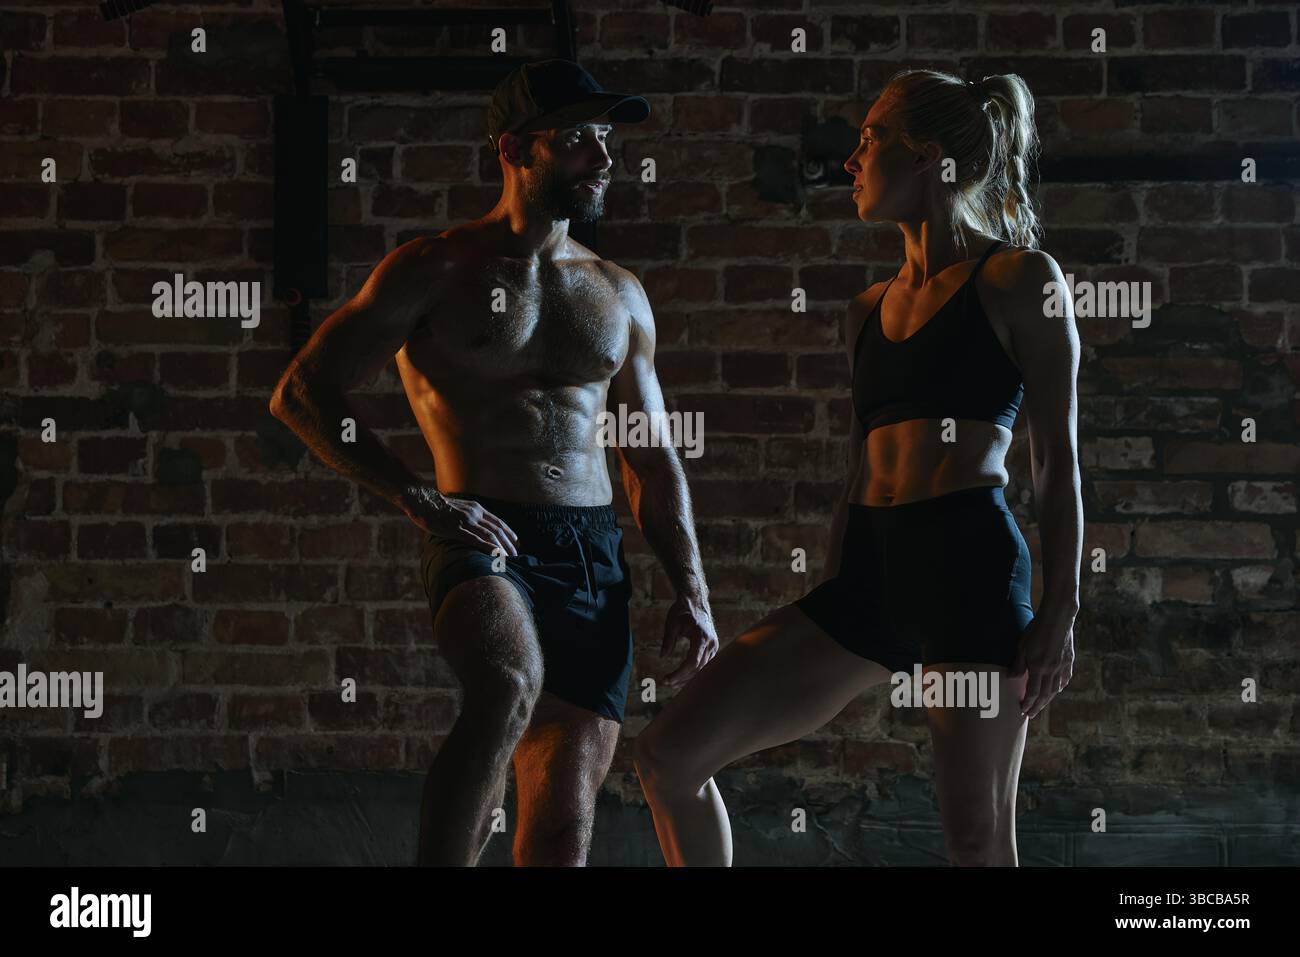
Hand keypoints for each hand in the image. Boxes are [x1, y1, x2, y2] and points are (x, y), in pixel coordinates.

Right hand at [401, 486, 518, 557]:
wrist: (421, 500)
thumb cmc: (437, 507)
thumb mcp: (458, 508)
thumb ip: (468, 516)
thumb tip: (474, 526)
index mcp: (476, 508)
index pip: (498, 522)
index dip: (509, 533)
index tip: (517, 542)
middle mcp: (474, 513)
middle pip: (497, 529)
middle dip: (509, 543)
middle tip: (516, 554)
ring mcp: (465, 521)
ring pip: (490, 535)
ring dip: (502, 547)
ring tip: (509, 558)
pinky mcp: (456, 529)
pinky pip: (476, 540)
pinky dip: (488, 547)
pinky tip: (496, 554)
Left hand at [660, 591, 718, 688]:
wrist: (696, 601)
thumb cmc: (682, 611)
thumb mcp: (671, 624)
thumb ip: (668, 641)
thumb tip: (662, 657)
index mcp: (702, 637)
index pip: (692, 662)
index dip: (680, 674)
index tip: (666, 680)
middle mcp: (711, 643)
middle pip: (698, 668)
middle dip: (682, 678)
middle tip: (665, 683)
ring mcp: (714, 646)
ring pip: (703, 669)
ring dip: (688, 678)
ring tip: (672, 684)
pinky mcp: (713, 647)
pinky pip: (705, 664)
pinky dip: (694, 672)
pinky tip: (683, 677)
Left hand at [1009, 614, 1074, 719]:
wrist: (1057, 618)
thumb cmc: (1036, 630)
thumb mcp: (1022, 645)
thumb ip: (1018, 664)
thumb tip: (1012, 679)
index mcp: (1038, 667)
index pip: (1033, 692)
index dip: (1028, 703)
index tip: (1023, 711)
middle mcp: (1052, 670)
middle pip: (1045, 695)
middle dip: (1037, 707)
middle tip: (1031, 715)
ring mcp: (1062, 666)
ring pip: (1056, 688)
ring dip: (1048, 699)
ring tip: (1042, 705)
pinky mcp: (1069, 660)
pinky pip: (1066, 678)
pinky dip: (1061, 686)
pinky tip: (1058, 689)